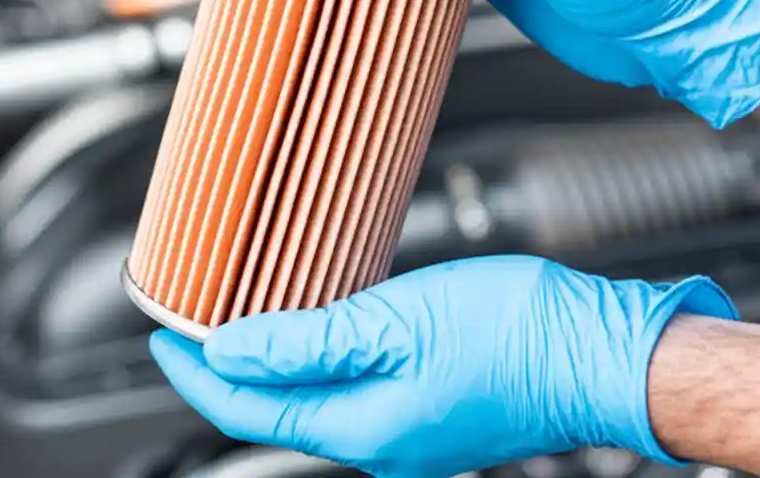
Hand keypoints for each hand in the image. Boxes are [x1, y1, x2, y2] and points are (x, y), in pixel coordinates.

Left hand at [150, 257, 736, 476]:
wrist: (598, 351)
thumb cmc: (515, 335)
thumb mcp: (395, 322)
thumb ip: (306, 343)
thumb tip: (228, 351)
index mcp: (361, 428)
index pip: (249, 407)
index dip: (197, 372)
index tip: (161, 333)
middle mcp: (381, 444)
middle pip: (278, 408)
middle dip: (229, 368)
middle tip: (194, 319)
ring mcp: (410, 432)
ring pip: (317, 399)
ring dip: (275, 362)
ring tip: (247, 316)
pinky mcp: (434, 411)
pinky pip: (356, 390)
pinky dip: (322, 360)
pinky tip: (322, 325)